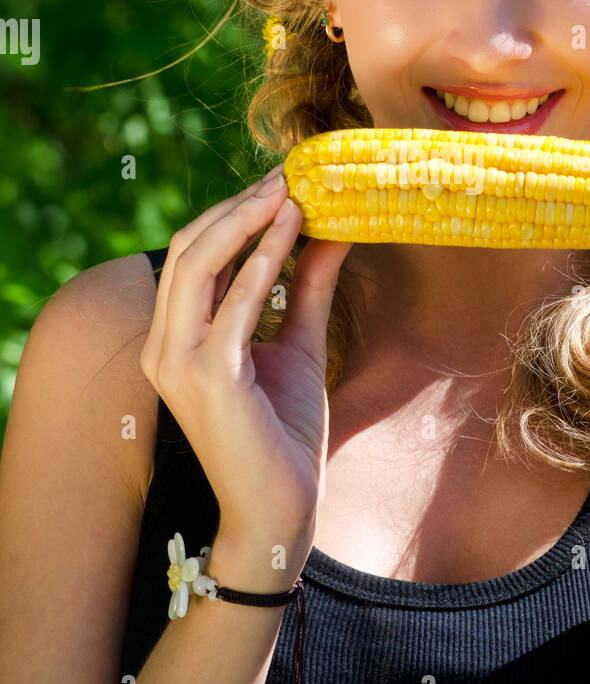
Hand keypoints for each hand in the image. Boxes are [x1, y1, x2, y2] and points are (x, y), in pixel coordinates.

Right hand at [140, 165, 352, 548]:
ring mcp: (178, 361)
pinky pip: (233, 303)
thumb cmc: (285, 434)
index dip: (234, 211)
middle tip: (287, 173)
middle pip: (188, 247)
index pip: (193, 254)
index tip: (280, 179)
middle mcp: (163, 346)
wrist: (282, 510)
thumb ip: (307, 288)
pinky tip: (295, 231)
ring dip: (247, 219)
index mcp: (175, 338)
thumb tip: (333, 229)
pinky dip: (264, 260)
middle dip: (238, 204)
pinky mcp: (207, 377)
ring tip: (291, 189)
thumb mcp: (298, 345)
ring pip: (198, 262)